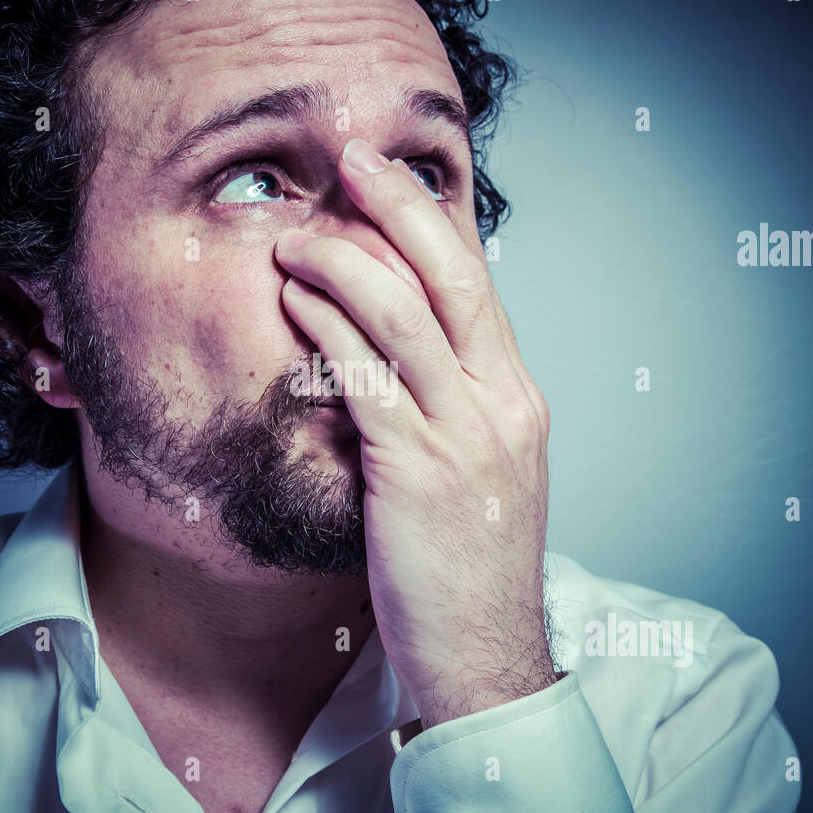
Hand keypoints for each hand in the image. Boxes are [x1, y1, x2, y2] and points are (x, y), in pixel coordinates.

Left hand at [274, 137, 555, 727]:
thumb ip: (450, 404)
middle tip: (351, 158)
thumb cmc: (466, 566)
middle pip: (453, 278)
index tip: (390, 180)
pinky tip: (295, 304)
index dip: (432, 224)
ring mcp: (465, 436)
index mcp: (517, 399)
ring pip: (404, 317)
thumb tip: (399, 350)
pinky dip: (327, 330)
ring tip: (295, 240)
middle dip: (399, 208)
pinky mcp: (418, 472)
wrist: (483, 655)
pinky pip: (366, 379)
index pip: (478, 288)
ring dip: (343, 263)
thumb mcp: (478, 471)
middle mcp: (502, 405)